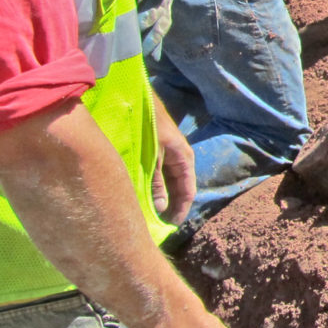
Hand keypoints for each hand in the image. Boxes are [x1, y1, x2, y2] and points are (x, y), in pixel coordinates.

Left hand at [152, 97, 194, 225]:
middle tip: (156, 225)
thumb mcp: (153, 157)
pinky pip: (158, 175)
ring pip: (167, 183)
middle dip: (169, 207)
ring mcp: (168, 157)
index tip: (170, 227)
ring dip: (159, 198)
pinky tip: (143, 196)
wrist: (139, 100)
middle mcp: (179, 160)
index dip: (180, 210)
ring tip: (148, 214)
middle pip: (178, 190)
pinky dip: (152, 187)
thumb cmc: (149, 126)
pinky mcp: (157, 154)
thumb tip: (160, 209)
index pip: (188, 192)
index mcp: (184, 160)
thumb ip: (156, 183)